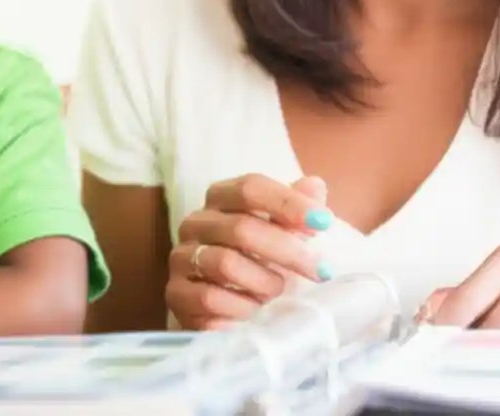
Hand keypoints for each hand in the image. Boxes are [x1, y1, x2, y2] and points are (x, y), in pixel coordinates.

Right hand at [167, 175, 332, 330]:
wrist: (225, 307)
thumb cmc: (259, 261)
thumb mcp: (282, 232)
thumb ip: (297, 209)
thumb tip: (314, 187)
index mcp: (221, 198)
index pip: (251, 188)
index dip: (288, 203)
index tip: (324, 222)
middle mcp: (196, 223)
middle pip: (241, 228)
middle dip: (288, 251)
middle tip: (321, 271)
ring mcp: (181, 257)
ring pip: (226, 264)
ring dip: (264, 282)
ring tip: (280, 293)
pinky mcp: (176, 293)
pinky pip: (210, 298)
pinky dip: (242, 307)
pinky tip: (256, 313)